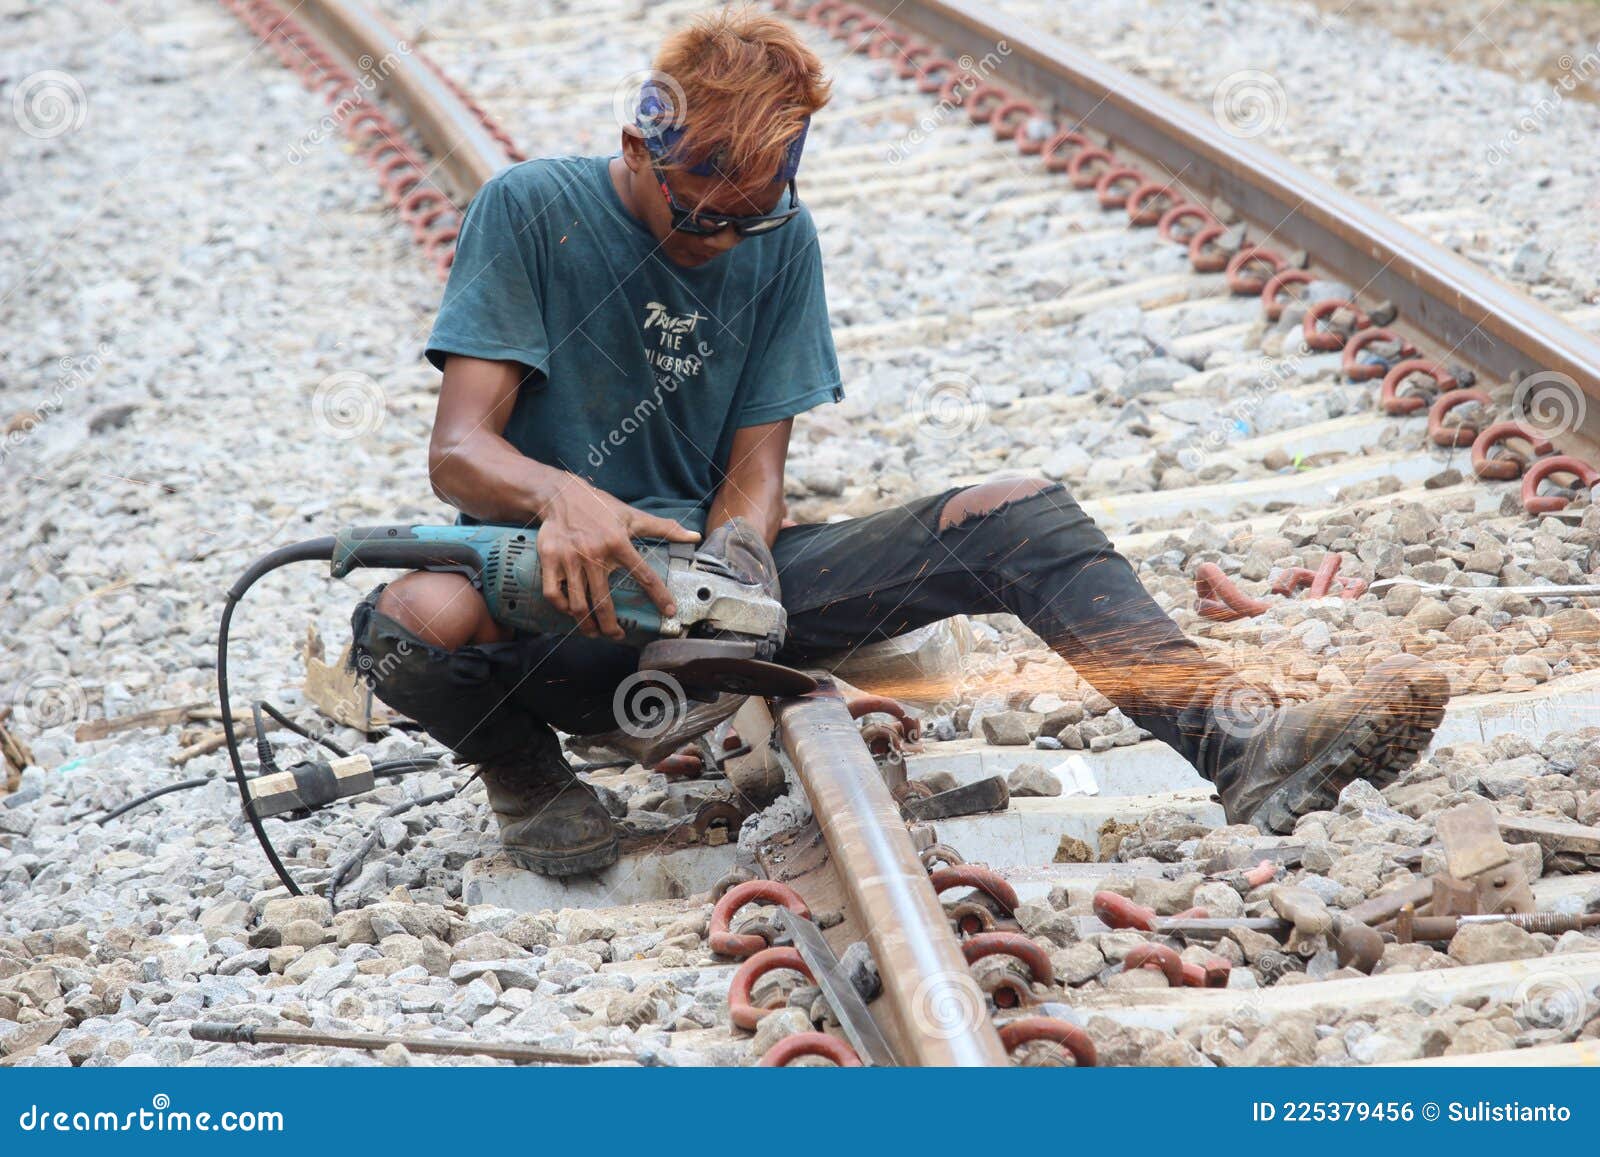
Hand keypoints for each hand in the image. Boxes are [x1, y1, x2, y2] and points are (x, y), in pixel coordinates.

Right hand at [537, 476, 698, 640]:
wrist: (560, 494)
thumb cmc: (600, 507)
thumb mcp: (632, 516)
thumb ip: (663, 528)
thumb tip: (694, 536)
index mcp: (618, 543)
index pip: (644, 575)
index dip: (659, 596)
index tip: (669, 612)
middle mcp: (594, 553)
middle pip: (603, 602)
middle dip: (611, 626)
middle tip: (617, 635)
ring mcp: (570, 559)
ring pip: (577, 603)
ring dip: (586, 624)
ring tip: (594, 632)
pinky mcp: (550, 560)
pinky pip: (553, 593)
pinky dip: (562, 608)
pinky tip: (571, 613)